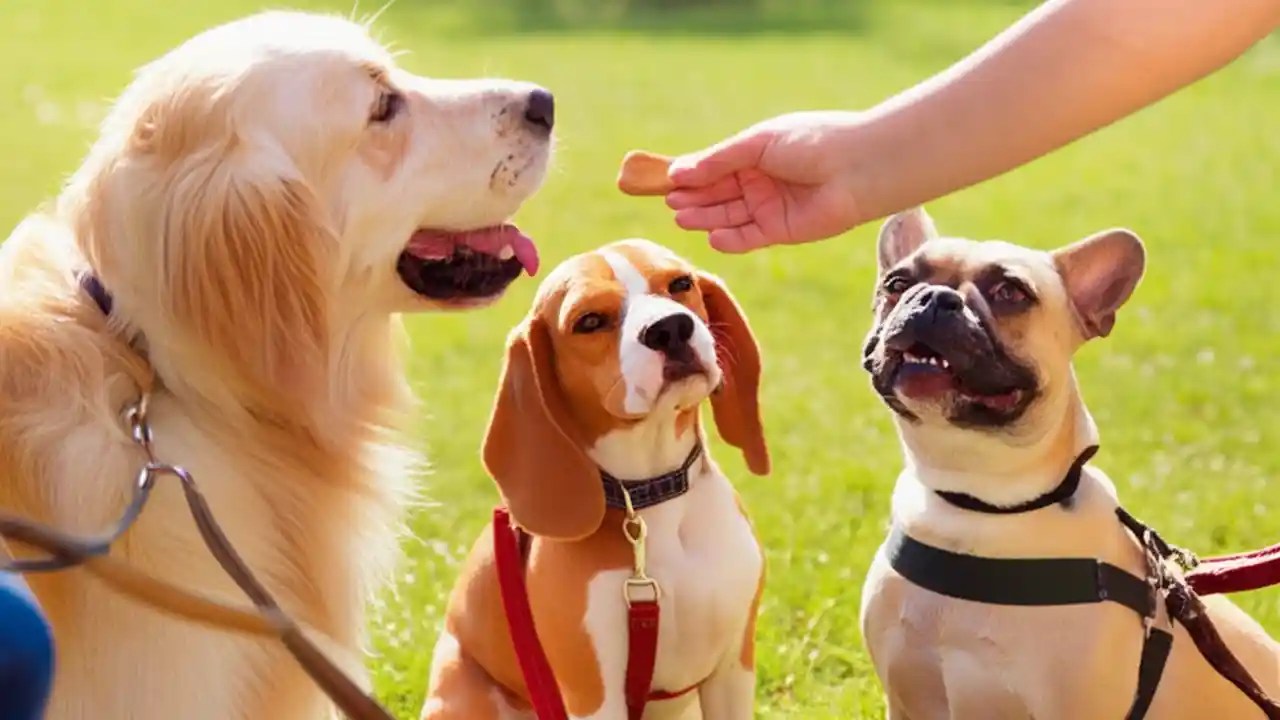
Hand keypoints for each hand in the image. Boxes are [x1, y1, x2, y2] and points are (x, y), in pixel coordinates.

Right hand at [666, 111, 867, 252]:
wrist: (856, 168)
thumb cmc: (810, 143)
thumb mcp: (756, 144)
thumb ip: (718, 161)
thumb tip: (677, 172)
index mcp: (755, 154)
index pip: (715, 167)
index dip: (691, 175)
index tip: (667, 181)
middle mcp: (760, 181)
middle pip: (718, 193)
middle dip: (695, 198)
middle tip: (671, 203)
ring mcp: (769, 206)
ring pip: (730, 215)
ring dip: (706, 218)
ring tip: (681, 217)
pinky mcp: (781, 230)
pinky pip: (749, 237)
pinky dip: (731, 239)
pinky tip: (712, 236)